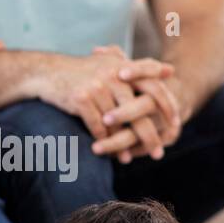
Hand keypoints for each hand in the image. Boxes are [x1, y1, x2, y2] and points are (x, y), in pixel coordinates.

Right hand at [38, 45, 174, 162]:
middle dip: (149, 134)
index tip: (176, 124)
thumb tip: (171, 70)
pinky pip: (97, 125)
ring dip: (121, 144)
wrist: (47, 72)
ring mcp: (97, 85)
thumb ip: (140, 68)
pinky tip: (106, 152)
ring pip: (116, 122)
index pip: (154, 85)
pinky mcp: (81, 97)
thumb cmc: (83, 72)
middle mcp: (113, 74)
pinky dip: (102, 140)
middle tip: (158, 153)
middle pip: (139, 109)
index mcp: (124, 66)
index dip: (167, 105)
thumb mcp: (112, 63)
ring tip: (128, 159)